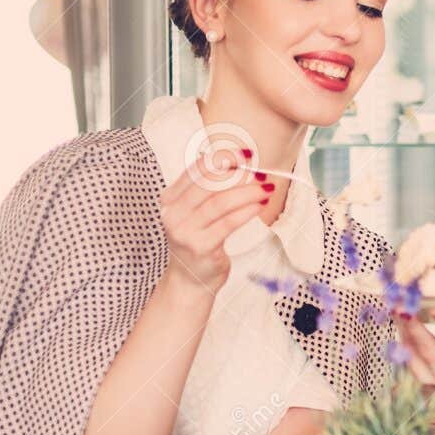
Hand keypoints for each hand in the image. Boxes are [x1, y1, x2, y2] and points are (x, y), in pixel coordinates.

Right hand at [157, 149, 268, 294]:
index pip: (196, 171)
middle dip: (236, 174)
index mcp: (170, 199)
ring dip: (246, 193)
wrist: (190, 281)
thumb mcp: (196, 214)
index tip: (244, 154)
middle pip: (207, 184)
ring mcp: (184, 231)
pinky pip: (228, 223)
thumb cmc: (198, 243)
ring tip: (265, 188)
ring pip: (219, 203)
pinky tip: (260, 205)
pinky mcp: (200, 247)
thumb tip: (242, 167)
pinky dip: (246, 212)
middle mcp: (172, 213)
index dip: (221, 158)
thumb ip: (210, 193)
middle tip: (258, 171)